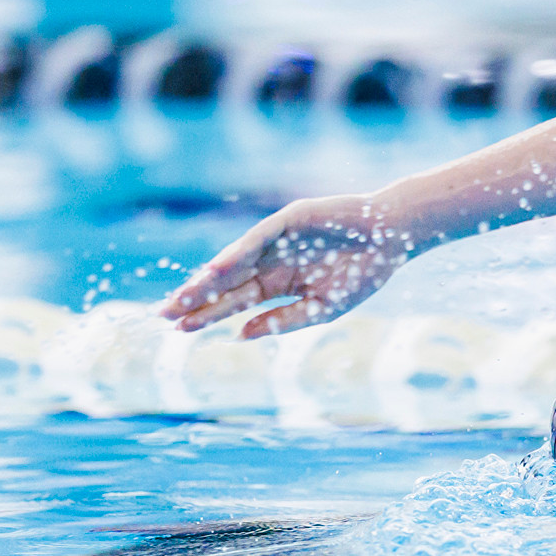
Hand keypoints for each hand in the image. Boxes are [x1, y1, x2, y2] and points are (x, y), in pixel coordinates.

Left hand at [158, 195, 412, 337]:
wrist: (392, 237)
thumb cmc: (364, 274)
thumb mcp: (322, 308)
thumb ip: (282, 321)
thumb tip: (239, 335)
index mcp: (280, 286)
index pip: (235, 303)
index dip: (207, 315)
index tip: (179, 330)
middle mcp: (272, 263)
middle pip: (226, 285)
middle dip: (196, 299)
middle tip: (163, 315)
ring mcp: (277, 240)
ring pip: (234, 263)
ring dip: (207, 279)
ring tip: (181, 298)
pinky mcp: (288, 220)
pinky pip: (256, 239)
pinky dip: (236, 254)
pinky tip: (215, 270)